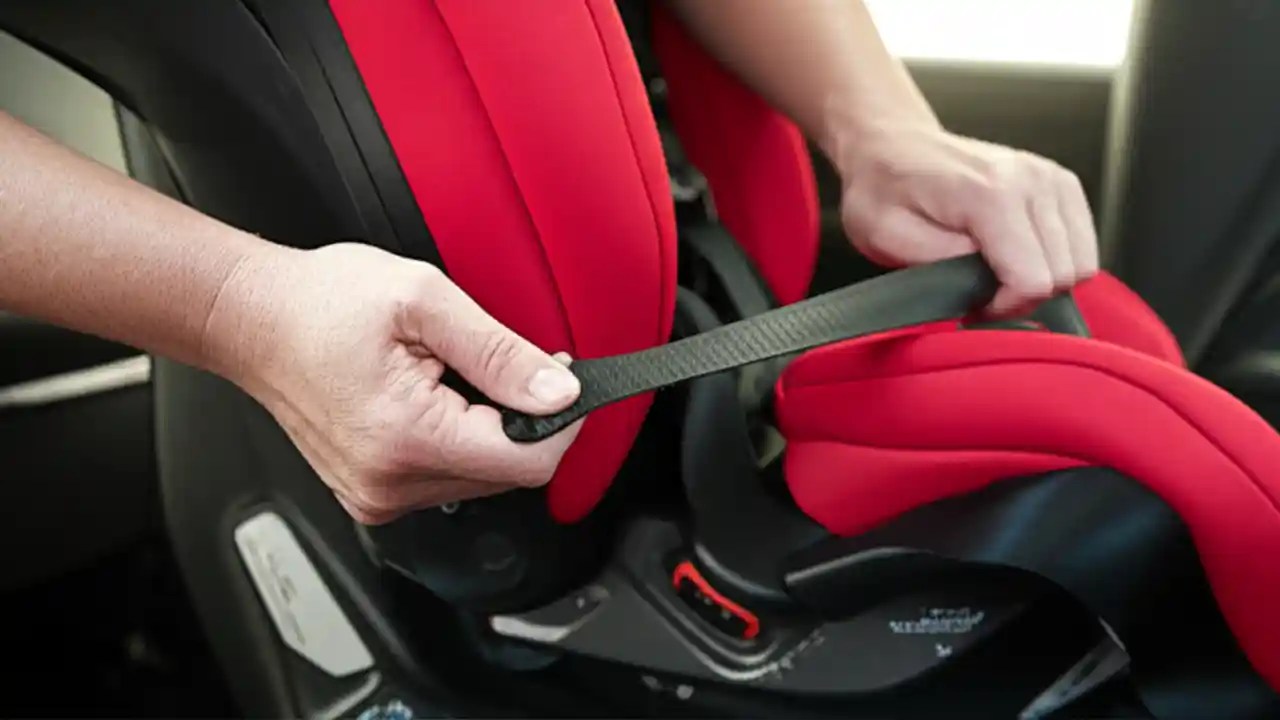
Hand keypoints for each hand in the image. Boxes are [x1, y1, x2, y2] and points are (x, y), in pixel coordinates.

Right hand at [205, 242, 583, 523]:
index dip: (562, 419)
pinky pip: (447, 478)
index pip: (527, 461)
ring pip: (482, 478)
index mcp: (406, 438)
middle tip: (508, 361)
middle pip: (508, 473)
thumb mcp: (424, 300)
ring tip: (455, 374)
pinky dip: (461, 440)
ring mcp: (378, 495)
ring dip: (492, 429)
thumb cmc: (320, 302)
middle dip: (526, 418)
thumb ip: (499, 351)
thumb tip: (558, 392)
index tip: (563, 376)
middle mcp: (390, 483)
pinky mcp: (372, 494)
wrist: (251, 318)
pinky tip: (435, 399)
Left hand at [830, 121, 1098, 315]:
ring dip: (1042, 280)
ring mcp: (1052, 177)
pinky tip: (1016, 258)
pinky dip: (1054, 261)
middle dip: (1024, 298)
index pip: (1033, 279)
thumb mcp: (890, 237)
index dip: (1004, 308)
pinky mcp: (1061, 183)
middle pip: (1064, 274)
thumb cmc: (883, 189)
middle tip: (983, 295)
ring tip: (998, 276)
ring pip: (1081, 262)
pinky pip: (1082, 243)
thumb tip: (988, 286)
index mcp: (990, 193)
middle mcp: (1032, 180)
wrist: (892, 146)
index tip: (975, 305)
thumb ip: (944, 265)